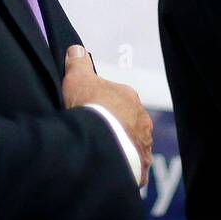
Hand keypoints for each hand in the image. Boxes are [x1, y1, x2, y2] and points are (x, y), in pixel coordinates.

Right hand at [63, 45, 151, 186]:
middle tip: (94, 134)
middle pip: (127, 122)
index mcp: (129, 97)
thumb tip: (77, 50)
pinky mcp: (141, 166)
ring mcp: (143, 144)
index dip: (102, 105)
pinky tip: (110, 169)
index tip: (89, 112)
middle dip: (114, 127)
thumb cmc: (89, 108)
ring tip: (101, 153)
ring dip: (120, 147)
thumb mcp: (77, 79)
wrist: (99, 143)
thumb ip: (78, 64)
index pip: (117, 99)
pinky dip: (124, 168)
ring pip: (132, 144)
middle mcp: (142, 120)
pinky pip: (134, 167)